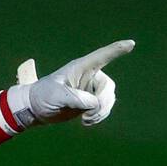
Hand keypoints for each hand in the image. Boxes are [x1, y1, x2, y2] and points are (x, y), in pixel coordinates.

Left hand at [7, 39, 134, 127]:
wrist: (35, 109)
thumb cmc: (41, 96)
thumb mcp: (55, 95)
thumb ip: (74, 97)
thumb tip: (93, 103)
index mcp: (80, 68)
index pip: (101, 56)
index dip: (116, 50)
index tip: (131, 43)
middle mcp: (89, 77)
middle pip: (108, 87)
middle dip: (102, 102)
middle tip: (88, 115)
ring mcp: (90, 89)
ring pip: (108, 99)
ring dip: (101, 111)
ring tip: (86, 120)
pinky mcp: (90, 102)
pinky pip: (104, 108)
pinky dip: (99, 116)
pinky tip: (86, 122)